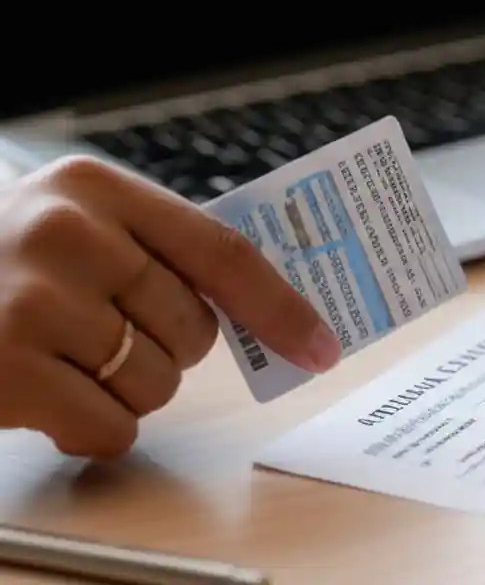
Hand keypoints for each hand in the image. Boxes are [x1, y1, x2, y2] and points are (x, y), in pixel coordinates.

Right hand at [0, 156, 340, 457]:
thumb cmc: (4, 265)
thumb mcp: (74, 224)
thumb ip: (160, 249)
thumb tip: (279, 306)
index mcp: (96, 186)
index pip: (222, 250)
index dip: (281, 306)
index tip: (322, 346)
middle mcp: (64, 234)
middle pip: (194, 328)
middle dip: (170, 349)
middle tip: (107, 332)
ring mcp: (30, 303)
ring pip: (158, 382)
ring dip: (127, 389)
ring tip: (66, 358)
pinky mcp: (5, 370)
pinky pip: (111, 427)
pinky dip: (93, 428)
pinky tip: (47, 395)